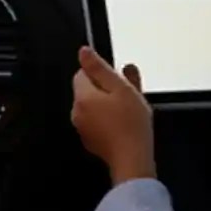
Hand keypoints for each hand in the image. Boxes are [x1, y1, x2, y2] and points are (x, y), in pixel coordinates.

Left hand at [71, 47, 155, 185]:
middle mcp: (77, 112)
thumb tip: (84, 51)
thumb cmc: (131, 125)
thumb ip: (100, 68)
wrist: (133, 159)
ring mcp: (82, 128)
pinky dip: (107, 121)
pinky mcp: (90, 140)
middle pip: (88, 90)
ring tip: (127, 112)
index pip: (82, 73)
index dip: (102, 73)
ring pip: (93, 107)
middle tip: (127, 96)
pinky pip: (97, 122)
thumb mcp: (121, 88)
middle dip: (106, 90)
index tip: (118, 81)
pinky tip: (123, 125)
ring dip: (108, 105)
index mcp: (82, 97)